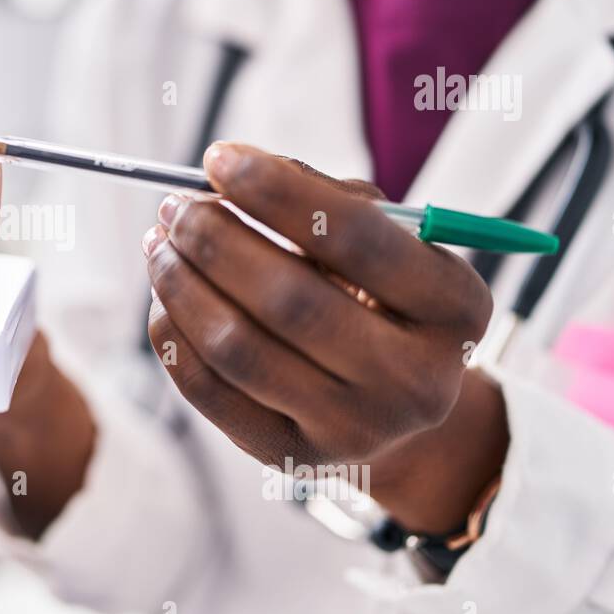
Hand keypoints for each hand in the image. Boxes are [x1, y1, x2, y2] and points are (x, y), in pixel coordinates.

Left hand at [143, 143, 505, 532]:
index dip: (278, 191)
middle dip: (215, 240)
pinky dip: (172, 333)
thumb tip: (229, 175)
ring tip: (159, 244)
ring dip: (181, 284)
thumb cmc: (379, 299)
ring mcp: (352, 430)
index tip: (218, 156)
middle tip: (174, 206)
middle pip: (289, 299)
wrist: (392, 408)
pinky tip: (164, 296)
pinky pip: (208, 390)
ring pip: (237, 348)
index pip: (357, 238)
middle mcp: (415, 381)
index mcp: (454, 308)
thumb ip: (325, 200)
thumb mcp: (385, 245)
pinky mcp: (290, 457)